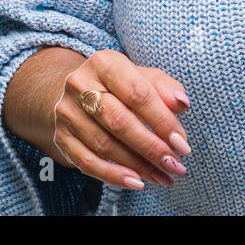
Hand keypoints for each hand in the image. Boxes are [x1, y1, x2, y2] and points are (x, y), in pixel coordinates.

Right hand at [51, 48, 192, 189]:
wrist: (79, 91)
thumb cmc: (121, 84)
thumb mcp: (144, 76)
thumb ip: (165, 88)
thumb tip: (182, 104)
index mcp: (104, 63)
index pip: (137, 94)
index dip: (162, 120)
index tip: (182, 142)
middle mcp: (80, 85)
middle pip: (119, 122)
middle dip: (151, 147)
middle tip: (174, 164)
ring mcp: (67, 112)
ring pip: (104, 145)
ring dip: (137, 165)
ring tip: (162, 176)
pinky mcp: (61, 137)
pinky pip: (86, 162)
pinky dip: (113, 175)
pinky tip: (137, 182)